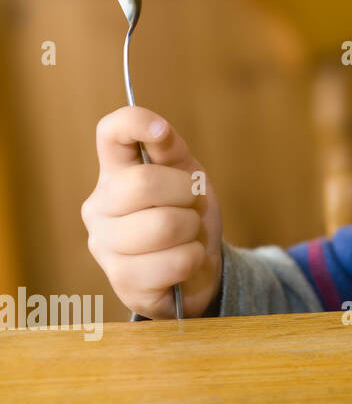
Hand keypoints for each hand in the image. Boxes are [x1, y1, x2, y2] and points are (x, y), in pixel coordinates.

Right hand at [82, 107, 223, 317]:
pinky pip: (174, 262)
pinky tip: (182, 264)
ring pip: (163, 226)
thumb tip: (158, 129)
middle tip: (191, 208)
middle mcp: (99, 207)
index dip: (134, 123)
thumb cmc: (189, 217)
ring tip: (186, 237)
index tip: (161, 131)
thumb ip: (172, 151)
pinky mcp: (121, 281)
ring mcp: (104, 246)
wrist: (199, 269)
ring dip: (192, 231)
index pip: (109, 134)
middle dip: (186, 195)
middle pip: (143, 183)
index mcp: (115, 174)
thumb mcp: (188, 178)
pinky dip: (193, 259)